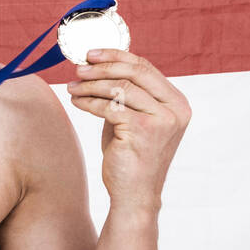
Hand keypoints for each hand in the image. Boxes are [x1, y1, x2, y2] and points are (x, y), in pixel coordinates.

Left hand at [65, 48, 190, 210]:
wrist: (134, 195)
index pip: (146, 68)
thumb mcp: (135, 119)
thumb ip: (128, 94)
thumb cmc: (131, 156)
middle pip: (135, 72)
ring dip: (91, 85)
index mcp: (177, 102)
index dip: (117, 56)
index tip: (92, 54)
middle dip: (103, 66)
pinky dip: (89, 102)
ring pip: (120, 88)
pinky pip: (110, 106)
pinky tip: (76, 102)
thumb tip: (101, 65)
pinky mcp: (143, 130)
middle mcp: (176, 109)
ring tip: (72, 87)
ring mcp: (162, 119)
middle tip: (79, 67)